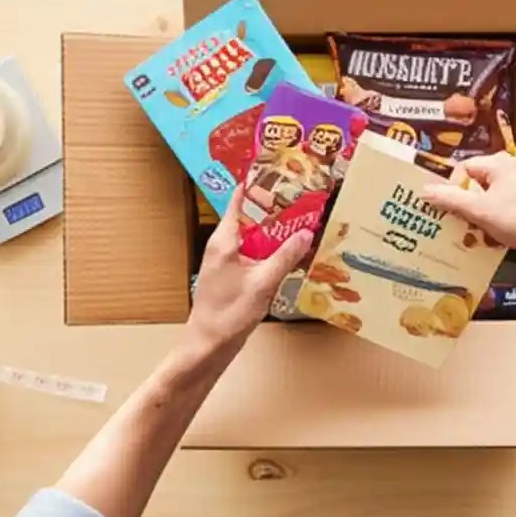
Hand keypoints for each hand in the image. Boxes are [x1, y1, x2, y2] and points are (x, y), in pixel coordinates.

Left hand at [185, 187, 311, 355]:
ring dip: (275, 228)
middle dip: (274, 205)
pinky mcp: (233, 274)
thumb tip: (307, 232)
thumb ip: (285, 256)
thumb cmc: (229, 314)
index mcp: (224, 240)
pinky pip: (255, 251)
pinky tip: (290, 250)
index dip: (258, 184)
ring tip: (302, 218)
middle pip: (250, 215)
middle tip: (302, 194)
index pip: (240, 199)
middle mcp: (223, 244)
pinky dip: (272, 247)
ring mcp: (227, 259)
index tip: (280, 171)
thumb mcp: (263, 283)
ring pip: (254, 234)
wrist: (208, 345)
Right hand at [422, 153, 515, 256]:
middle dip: (468, 201)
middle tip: (463, 222)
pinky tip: (501, 231)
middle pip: (478, 180)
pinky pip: (508, 201)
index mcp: (498, 162)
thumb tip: (424, 190)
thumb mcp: (479, 210)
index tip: (450, 209)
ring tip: (480, 230)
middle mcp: (513, 164)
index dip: (453, 189)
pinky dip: (500, 214)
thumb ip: (450, 199)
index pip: (464, 168)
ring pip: (493, 193)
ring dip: (483, 210)